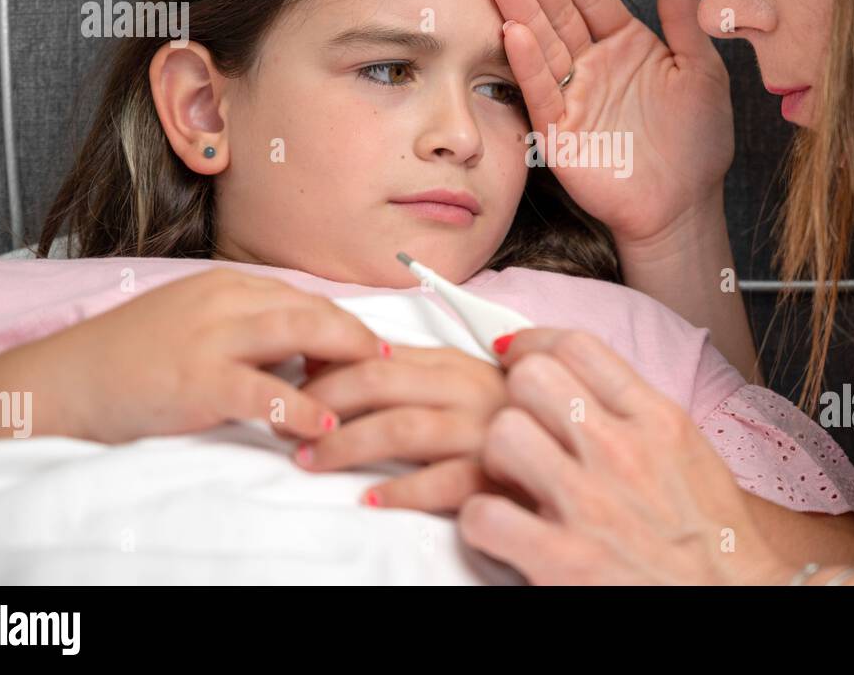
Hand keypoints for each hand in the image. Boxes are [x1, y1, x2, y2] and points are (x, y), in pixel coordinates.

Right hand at [42, 268, 381, 444]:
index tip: (369, 343)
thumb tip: (297, 351)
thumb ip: (244, 329)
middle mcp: (224, 300)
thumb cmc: (130, 357)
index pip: (302, 296)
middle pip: (312, 308)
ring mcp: (212, 338)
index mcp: (224, 285)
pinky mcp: (199, 380)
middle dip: (356, 334)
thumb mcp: (194, 324)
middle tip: (391, 359)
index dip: (340, 320)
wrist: (65, 379)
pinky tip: (327, 425)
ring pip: (300, 334)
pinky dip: (304, 408)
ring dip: (344, 358)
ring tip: (376, 382)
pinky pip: (266, 392)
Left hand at [296, 344, 510, 511]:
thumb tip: (326, 360)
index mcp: (454, 364)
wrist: (569, 454)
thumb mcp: (456, 386)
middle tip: (285, 429)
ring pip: (403, 427)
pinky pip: (445, 482)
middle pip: (381, 381)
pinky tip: (369, 499)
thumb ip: (402, 372)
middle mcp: (468, 390)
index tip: (287, 391)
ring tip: (308, 460)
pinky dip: (402, 490)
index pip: (377, 353)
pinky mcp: (499, 476)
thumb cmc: (502, 423)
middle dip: (322, 403)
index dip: (323, 371)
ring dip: (345, 443)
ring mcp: (484, 431)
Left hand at [456, 328, 795, 583]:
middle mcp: (622, 451)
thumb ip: (638, 413)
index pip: (578, 346)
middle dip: (514, 398)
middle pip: (532, 377)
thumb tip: (586, 381)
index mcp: (657, 420)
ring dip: (494, 457)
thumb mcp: (690, 452)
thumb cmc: (713, 539)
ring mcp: (590, 504)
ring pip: (502, 432)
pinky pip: (485, 513)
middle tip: (521, 427)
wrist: (735, 600)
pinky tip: (503, 528)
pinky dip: (482, 520)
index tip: (518, 355)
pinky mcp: (562, 560)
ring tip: (510, 479)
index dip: (534, 343)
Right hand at [490, 0, 734, 244]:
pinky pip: (541, 92)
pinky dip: (528, 63)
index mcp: (624, 43)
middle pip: (558, 12)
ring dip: (521, 11)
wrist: (685, 204)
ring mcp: (572, 96)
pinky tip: (514, 32)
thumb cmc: (698, 141)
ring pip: (543, 45)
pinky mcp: (557, 132)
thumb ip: (684, 19)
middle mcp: (592, 64)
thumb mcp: (701, 70)